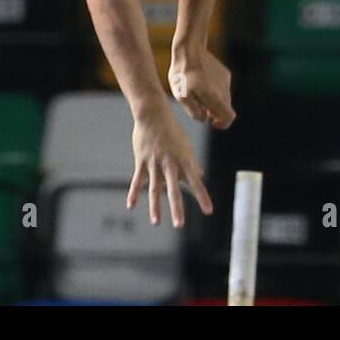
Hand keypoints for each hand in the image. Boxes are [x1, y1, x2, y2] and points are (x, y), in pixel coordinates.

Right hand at [126, 100, 213, 226]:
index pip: (196, 182)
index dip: (202, 197)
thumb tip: (200, 177)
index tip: (208, 211)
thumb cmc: (172, 132)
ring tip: (156, 222)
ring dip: (155, 206)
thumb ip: (192, 164)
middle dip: (176, 208)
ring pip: (155, 189)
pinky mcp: (141, 162)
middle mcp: (170, 164)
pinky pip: (137, 181)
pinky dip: (133, 193)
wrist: (153, 115)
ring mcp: (155, 164)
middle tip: (179, 225)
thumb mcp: (186, 146)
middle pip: (174, 189)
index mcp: (184, 160)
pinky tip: (130, 206)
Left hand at [168, 48, 235, 129]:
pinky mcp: (223, 72)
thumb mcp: (181, 96)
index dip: (223, 123)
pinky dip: (214, 89)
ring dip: (213, 100)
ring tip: (197, 92)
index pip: (229, 117)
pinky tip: (200, 82)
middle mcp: (224, 90)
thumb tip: (205, 118)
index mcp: (216, 98)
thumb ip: (194, 111)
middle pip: (225, 108)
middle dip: (214, 112)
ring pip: (223, 97)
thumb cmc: (182, 74)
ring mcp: (225, 80)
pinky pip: (221, 87)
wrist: (189, 49)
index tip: (212, 121)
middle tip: (199, 106)